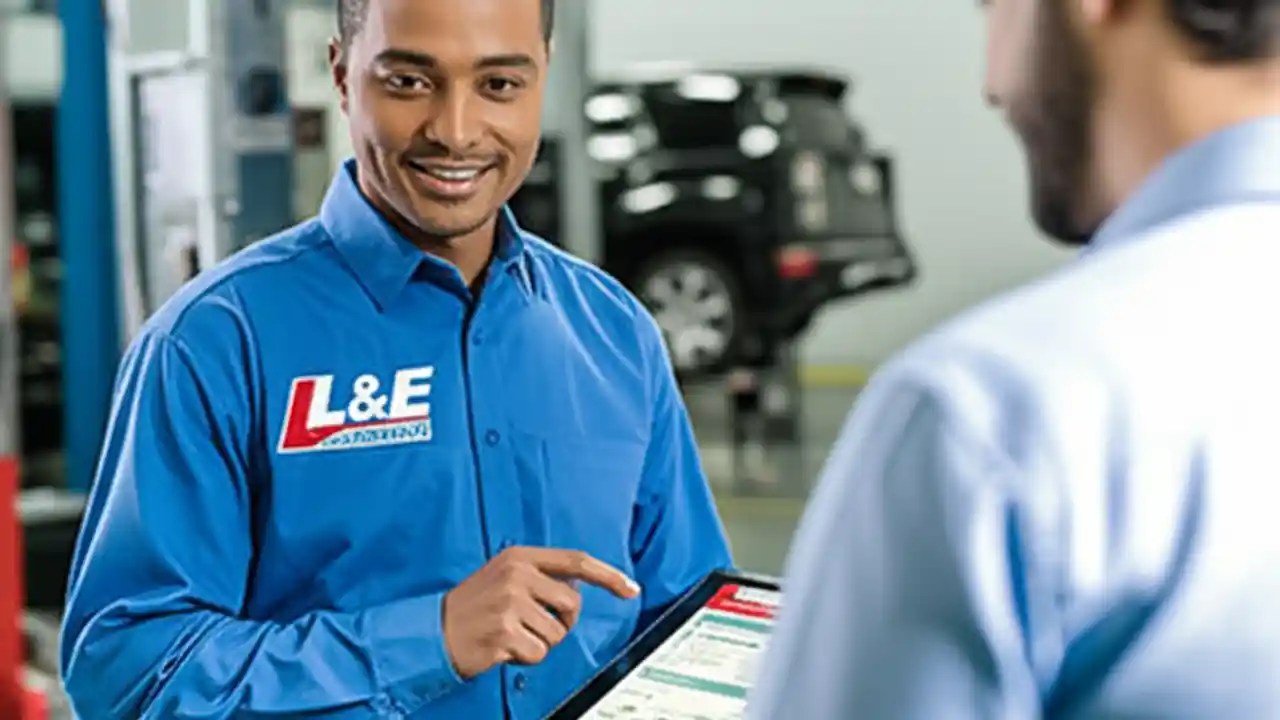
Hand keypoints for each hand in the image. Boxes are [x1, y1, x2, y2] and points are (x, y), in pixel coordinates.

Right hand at [442, 547, 639, 678]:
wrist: (432, 632)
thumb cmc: (473, 607)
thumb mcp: (504, 578)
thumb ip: (539, 577)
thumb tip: (579, 588)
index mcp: (520, 557)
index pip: (576, 561)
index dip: (608, 575)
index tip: (631, 589)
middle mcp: (517, 575)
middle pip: (572, 605)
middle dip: (560, 622)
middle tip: (529, 624)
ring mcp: (510, 602)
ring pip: (557, 634)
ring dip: (538, 643)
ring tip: (510, 635)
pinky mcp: (505, 631)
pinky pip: (539, 653)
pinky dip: (525, 658)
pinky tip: (503, 648)